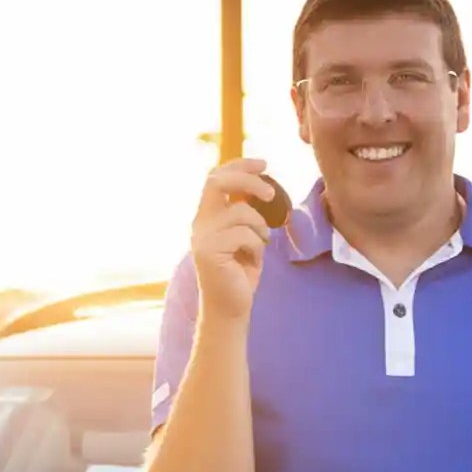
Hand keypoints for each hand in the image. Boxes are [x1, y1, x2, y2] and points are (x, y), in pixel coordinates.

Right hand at [190, 158, 275, 320]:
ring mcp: (202, 237)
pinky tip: (252, 261)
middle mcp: (200, 223)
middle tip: (271, 193)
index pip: (216, 177)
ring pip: (241, 212)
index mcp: (207, 216)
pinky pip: (244, 235)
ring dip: (260, 227)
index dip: (239, 165)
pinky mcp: (209, 251)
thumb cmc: (240, 273)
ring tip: (260, 245)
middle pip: (218, 182)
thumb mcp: (246, 236)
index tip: (263, 163)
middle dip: (248, 181)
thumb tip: (264, 186)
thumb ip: (247, 213)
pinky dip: (257, 246)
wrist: (230, 308)